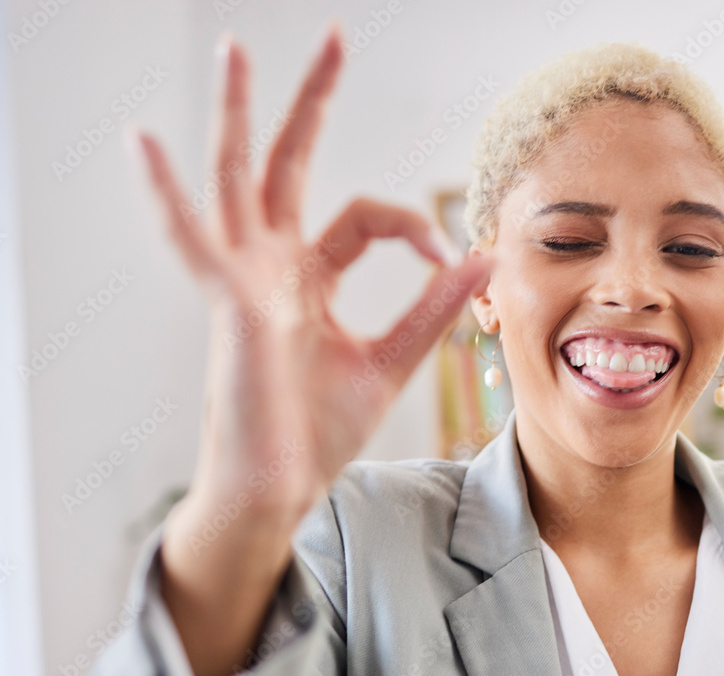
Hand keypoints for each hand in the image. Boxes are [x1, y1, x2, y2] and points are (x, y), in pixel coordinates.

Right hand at [127, 24, 492, 523]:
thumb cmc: (320, 433)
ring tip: (235, 51)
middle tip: (334, 40)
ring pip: (238, 179)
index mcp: (310, 279)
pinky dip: (166, 194)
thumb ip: (432, 309)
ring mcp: (245, 280)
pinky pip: (191, 240)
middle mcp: (273, 268)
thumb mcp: (392, 361)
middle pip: (289, 167)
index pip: (362, 217)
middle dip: (311, 103)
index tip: (448, 258)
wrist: (282, 486)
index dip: (411, 226)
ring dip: (240, 115)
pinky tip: (146, 141)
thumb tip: (482, 257)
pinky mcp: (230, 304)